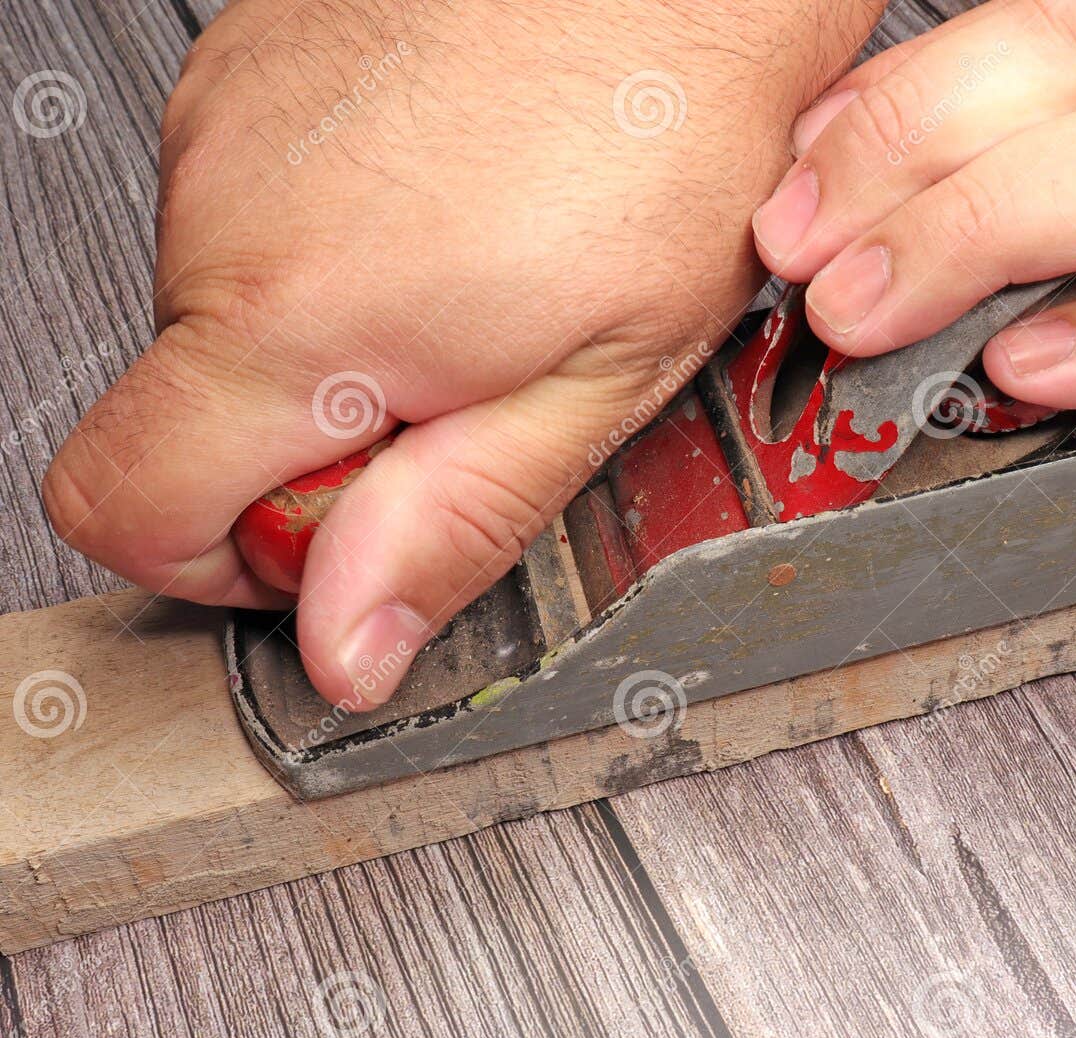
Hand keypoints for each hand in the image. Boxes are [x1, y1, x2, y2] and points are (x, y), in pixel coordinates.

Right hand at [44, 0, 879, 706]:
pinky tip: (453, 211)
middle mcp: (228, 209)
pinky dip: (340, 248)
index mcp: (300, 316)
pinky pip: (256, 214)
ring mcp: (228, 124)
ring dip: (341, 338)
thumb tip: (350, 643)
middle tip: (473, 390)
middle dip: (319, 447)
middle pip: (190, 416)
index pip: (119, 506)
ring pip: (231, 313)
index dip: (221, 563)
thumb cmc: (668, 127)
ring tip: (483, 283)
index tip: (338, 539)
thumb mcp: (598, 379)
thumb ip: (455, 520)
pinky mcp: (252, 68)